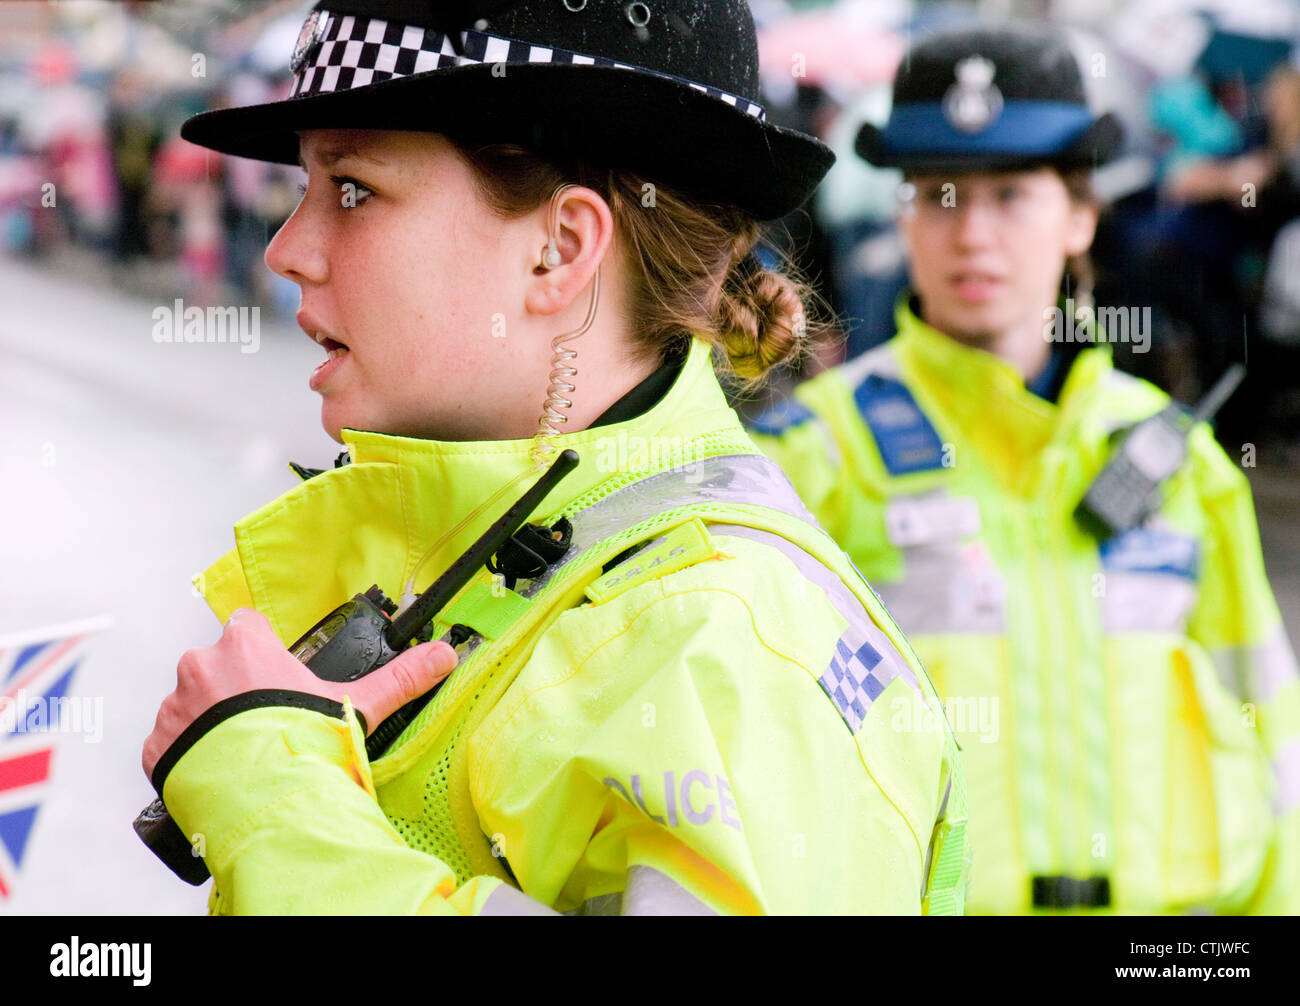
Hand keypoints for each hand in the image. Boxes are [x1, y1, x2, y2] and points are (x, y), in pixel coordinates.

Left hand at [143, 607, 457, 778]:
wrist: (261, 799)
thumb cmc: (302, 743)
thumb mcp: (357, 705)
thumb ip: (400, 676)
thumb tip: (444, 654)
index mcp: (245, 644)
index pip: (247, 626)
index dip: (263, 649)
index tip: (276, 675)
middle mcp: (201, 666)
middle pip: (217, 666)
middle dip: (235, 689)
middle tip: (265, 721)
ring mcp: (174, 707)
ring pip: (190, 705)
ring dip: (209, 722)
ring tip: (243, 753)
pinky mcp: (156, 747)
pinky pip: (170, 743)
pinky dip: (189, 755)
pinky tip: (220, 772)